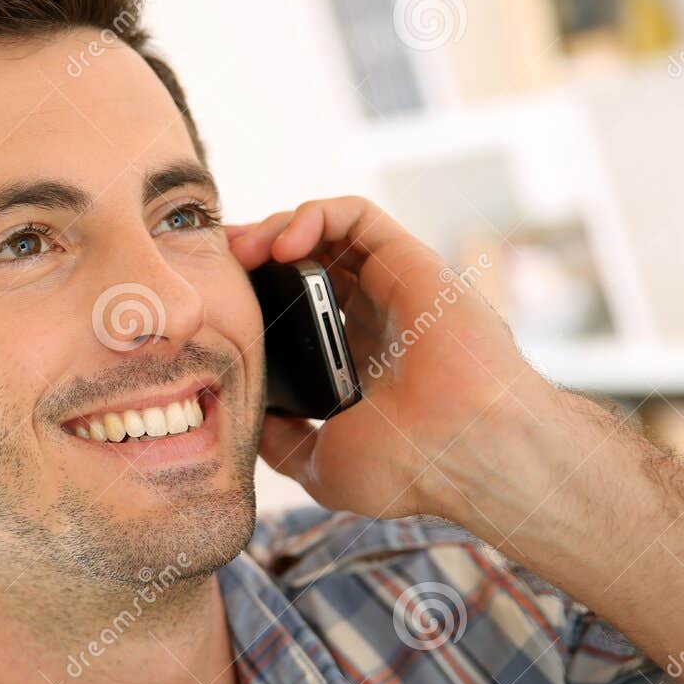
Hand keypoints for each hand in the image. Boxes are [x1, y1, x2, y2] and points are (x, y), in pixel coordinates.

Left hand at [227, 196, 551, 522]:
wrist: (464, 452)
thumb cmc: (409, 468)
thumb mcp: (323, 466)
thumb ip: (285, 445)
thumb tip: (252, 423)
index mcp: (359, 361)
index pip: (301, 310)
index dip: (257, 298)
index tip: (219, 302)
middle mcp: (377, 319)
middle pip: (308, 265)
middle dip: (256, 256)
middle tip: (220, 265)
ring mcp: (394, 288)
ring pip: (328, 233)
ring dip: (276, 229)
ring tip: (244, 251)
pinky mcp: (410, 262)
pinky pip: (357, 216)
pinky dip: (314, 215)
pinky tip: (283, 244)